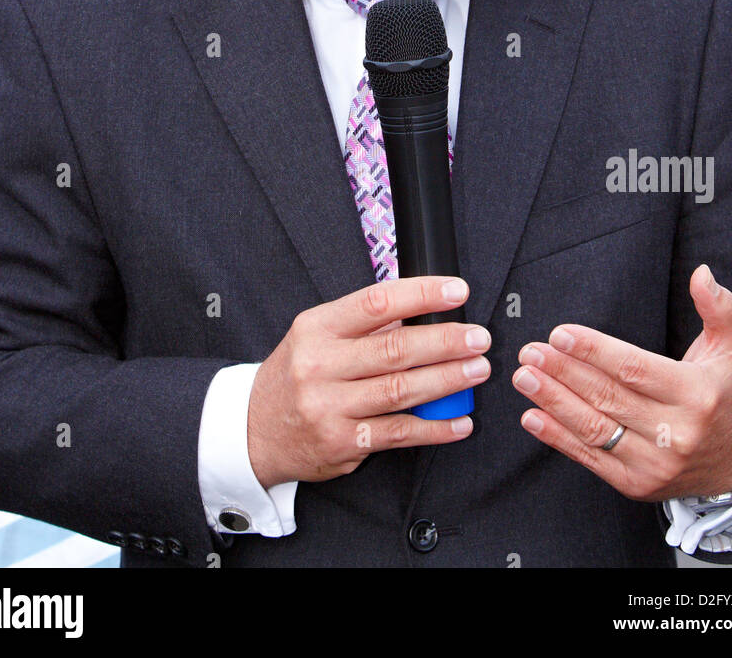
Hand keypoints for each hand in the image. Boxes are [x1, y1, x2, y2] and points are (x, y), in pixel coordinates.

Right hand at [247, 276, 490, 489]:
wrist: (253, 428)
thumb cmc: (296, 373)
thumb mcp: (317, 335)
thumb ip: (363, 324)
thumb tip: (424, 310)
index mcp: (317, 327)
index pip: (376, 302)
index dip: (420, 294)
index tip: (456, 290)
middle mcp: (321, 365)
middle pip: (395, 349)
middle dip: (445, 341)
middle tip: (478, 337)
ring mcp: (330, 406)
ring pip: (401, 390)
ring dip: (447, 380)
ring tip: (477, 370)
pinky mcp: (342, 442)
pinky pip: (399, 433)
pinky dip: (435, 427)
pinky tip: (460, 421)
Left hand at [511, 264, 731, 501]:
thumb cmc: (723, 394)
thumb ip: (718, 308)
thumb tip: (701, 274)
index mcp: (696, 395)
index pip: (636, 369)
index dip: (595, 351)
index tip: (560, 334)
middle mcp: (675, 433)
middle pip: (608, 397)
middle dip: (564, 372)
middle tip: (531, 352)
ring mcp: (654, 463)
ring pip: (594, 428)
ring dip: (553, 402)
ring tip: (525, 377)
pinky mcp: (636, 484)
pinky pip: (590, 458)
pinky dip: (558, 438)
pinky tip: (533, 417)